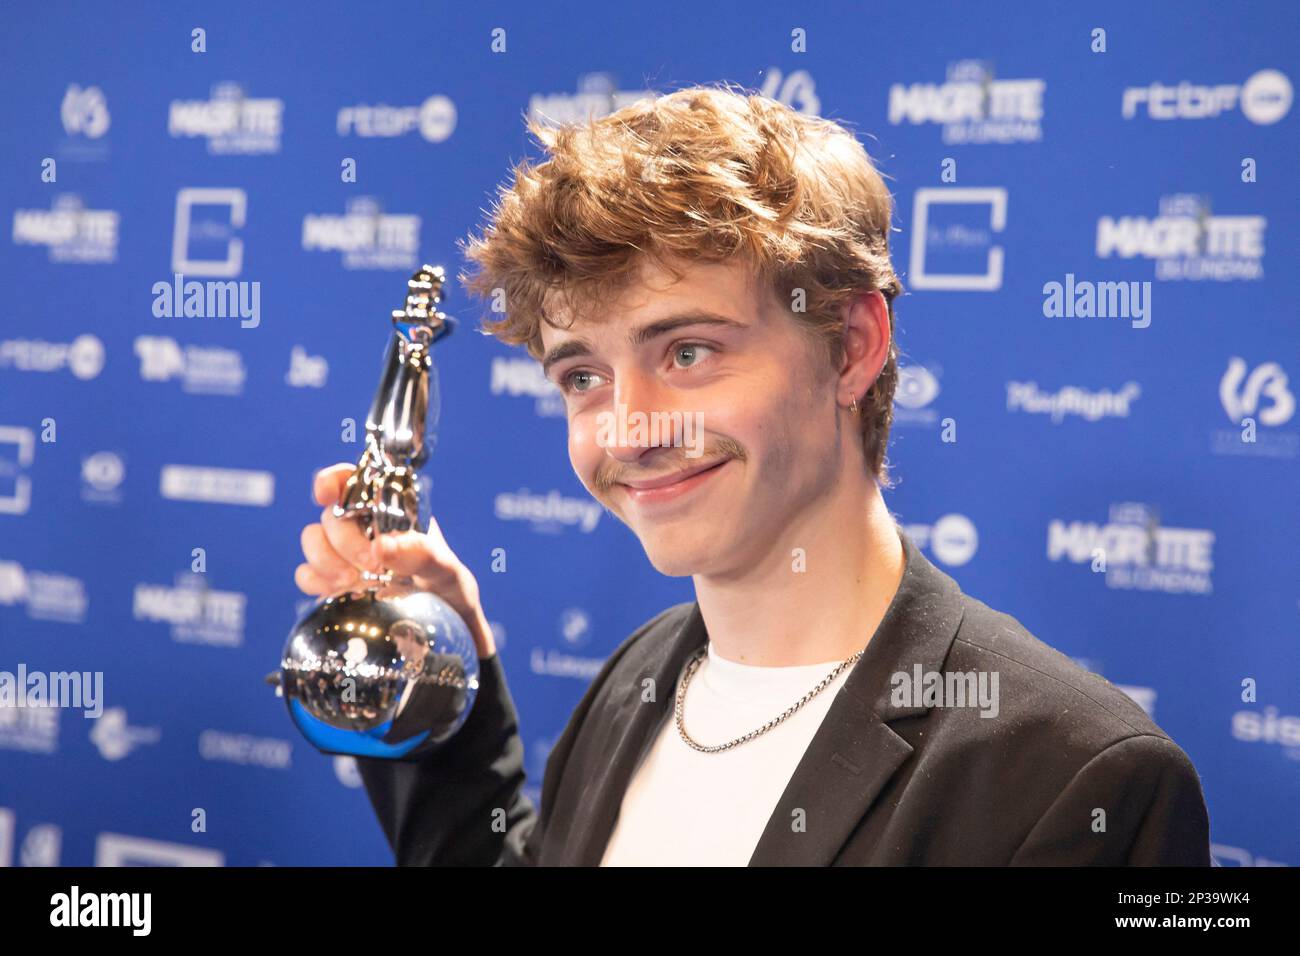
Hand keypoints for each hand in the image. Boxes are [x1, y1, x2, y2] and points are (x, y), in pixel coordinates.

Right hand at [295, 462, 496, 657]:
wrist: (443, 622)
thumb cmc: (448, 585)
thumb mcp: (446, 570)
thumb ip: (420, 555)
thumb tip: (381, 546)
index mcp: (391, 508)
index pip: (354, 479)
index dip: (333, 480)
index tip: (325, 494)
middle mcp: (362, 524)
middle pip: (331, 514)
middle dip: (346, 541)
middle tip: (373, 566)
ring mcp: (343, 552)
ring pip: (312, 538)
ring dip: (327, 560)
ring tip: (356, 582)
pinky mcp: (331, 581)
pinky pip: (305, 573)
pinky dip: (316, 581)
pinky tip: (341, 592)